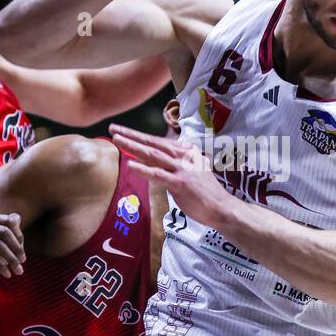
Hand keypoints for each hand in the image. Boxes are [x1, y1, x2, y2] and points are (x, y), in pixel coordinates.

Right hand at [0, 212, 24, 282]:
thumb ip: (13, 231)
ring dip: (11, 259)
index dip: (19, 235)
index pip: (10, 221)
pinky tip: (7, 274)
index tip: (23, 250)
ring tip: (18, 270)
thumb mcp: (6, 243)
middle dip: (16, 248)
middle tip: (23, 260)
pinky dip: (2, 265)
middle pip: (4, 232)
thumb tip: (17, 217)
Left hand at [109, 124, 234, 227]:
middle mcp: (184, 156)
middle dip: (131, 135)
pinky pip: (159, 174)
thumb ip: (177, 164)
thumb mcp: (193, 170)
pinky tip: (131, 164)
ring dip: (133, 146)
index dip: (139, 136)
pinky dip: (144, 169)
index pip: (159, 142)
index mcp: (186, 152)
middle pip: (153, 143)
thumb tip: (159, 163)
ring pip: (153, 154)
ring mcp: (182, 169)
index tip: (123, 131)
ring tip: (117, 140)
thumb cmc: (206, 192)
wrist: (221, 208)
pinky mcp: (181, 183)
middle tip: (113, 128)